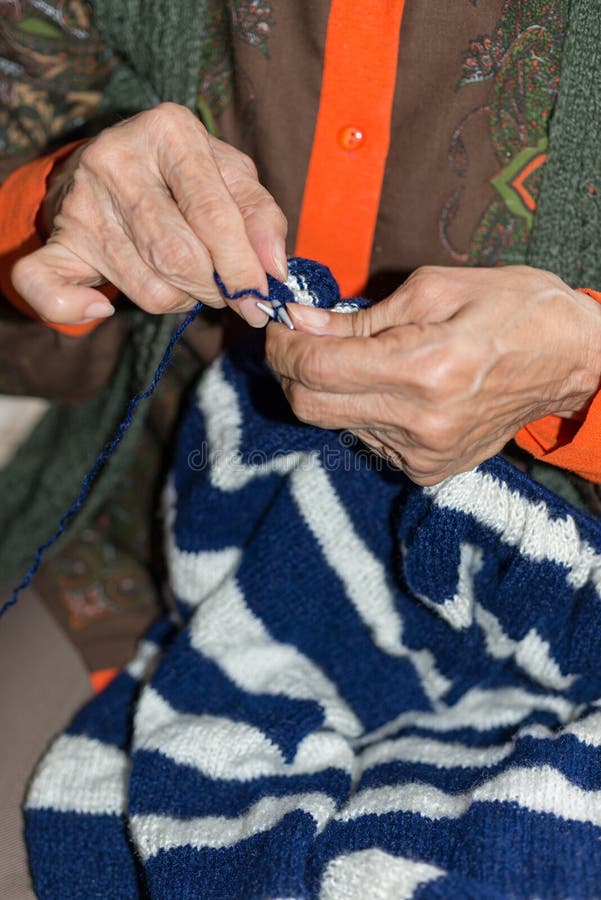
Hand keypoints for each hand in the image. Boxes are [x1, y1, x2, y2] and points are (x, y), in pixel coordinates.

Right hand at [12, 103, 287, 326]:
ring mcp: (81, 200)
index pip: (213, 215)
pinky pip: (49, 287)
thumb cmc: (188, 174)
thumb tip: (275, 270)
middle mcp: (117, 159)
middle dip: (215, 289)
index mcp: (169, 131)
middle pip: (178, 256)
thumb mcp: (233, 177)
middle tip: (230, 294)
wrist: (117, 162)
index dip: (242, 268)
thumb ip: (262, 217)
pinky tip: (103, 307)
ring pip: (147, 286)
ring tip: (189, 281)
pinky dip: (76, 309)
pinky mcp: (59, 237)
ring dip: (181, 300)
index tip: (261, 298)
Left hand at [266, 265, 600, 484]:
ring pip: (337, 424)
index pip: (316, 370)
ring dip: (333, 389)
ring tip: (365, 358)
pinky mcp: (429, 470)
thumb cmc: (511, 310)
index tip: (281, 326)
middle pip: (312, 407)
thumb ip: (358, 318)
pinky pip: (368, 439)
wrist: (571, 360)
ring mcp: (425, 454)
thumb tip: (300, 324)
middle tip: (301, 340)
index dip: (284, 346)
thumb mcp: (434, 291)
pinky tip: (393, 387)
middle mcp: (421, 424)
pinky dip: (364, 410)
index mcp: (425, 369)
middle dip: (292, 371)